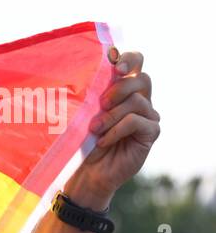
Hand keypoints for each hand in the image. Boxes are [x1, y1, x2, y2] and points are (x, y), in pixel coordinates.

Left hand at [76, 48, 160, 205]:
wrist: (87, 173)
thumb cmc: (82, 142)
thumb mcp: (84, 114)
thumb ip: (92, 95)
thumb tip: (88, 75)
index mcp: (124, 89)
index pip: (136, 62)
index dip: (129, 59)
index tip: (116, 66)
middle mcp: (140, 100)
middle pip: (142, 78)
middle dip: (119, 88)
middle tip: (101, 104)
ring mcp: (148, 116)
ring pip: (137, 101)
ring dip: (112, 115)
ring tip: (95, 129)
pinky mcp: (151, 133)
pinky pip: (138, 122)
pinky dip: (117, 130)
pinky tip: (104, 141)